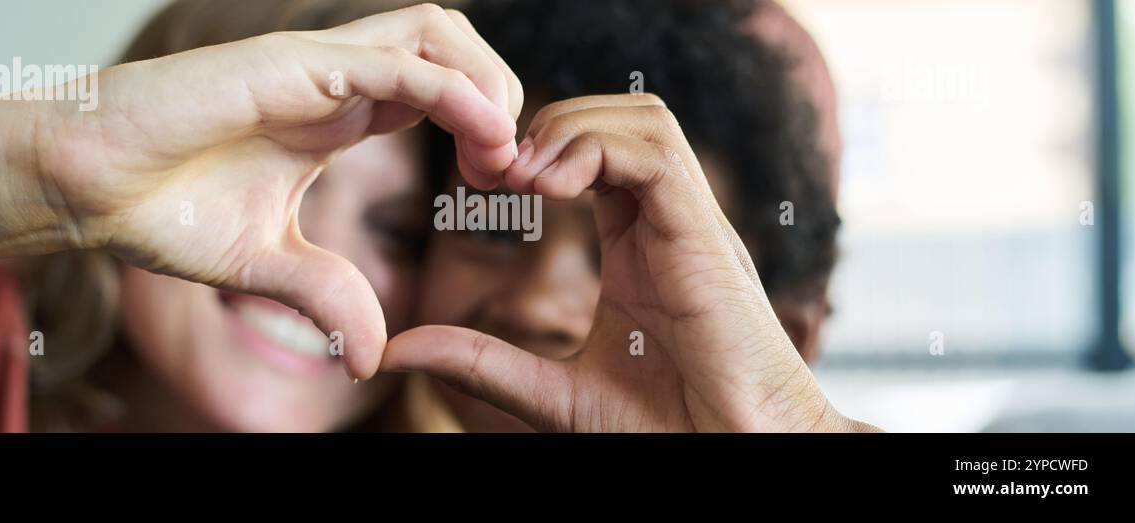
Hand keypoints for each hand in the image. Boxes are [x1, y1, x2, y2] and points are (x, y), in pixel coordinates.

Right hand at [31, 4, 521, 378]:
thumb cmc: (160, 208)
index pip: (441, 90)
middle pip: (453, 46)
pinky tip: (481, 133)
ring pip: (437, 33)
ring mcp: (316, 66)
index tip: (497, 186)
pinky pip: (396, 62)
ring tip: (500, 152)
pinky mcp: (292, 66)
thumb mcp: (269, 264)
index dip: (485, 128)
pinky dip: (452, 91)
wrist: (84, 185)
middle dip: (503, 97)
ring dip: (489, 84)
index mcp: (340, 114)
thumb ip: (327, 295)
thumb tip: (371, 358)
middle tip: (509, 170)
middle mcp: (337, 79)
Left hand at [381, 95, 873, 431]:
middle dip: (549, 125)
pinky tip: (551, 191)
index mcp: (638, 245)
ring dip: (572, 130)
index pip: (594, 153)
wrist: (735, 456)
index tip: (483, 187)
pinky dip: (598, 150)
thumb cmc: (669, 431)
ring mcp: (690, 225)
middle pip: (618, 118)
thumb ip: (481, 363)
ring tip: (523, 181)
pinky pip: (658, 153)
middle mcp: (667, 224)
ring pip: (642, 119)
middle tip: (494, 174)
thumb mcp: (550, 393)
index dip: (536, 150)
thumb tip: (399, 351)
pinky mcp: (706, 237)